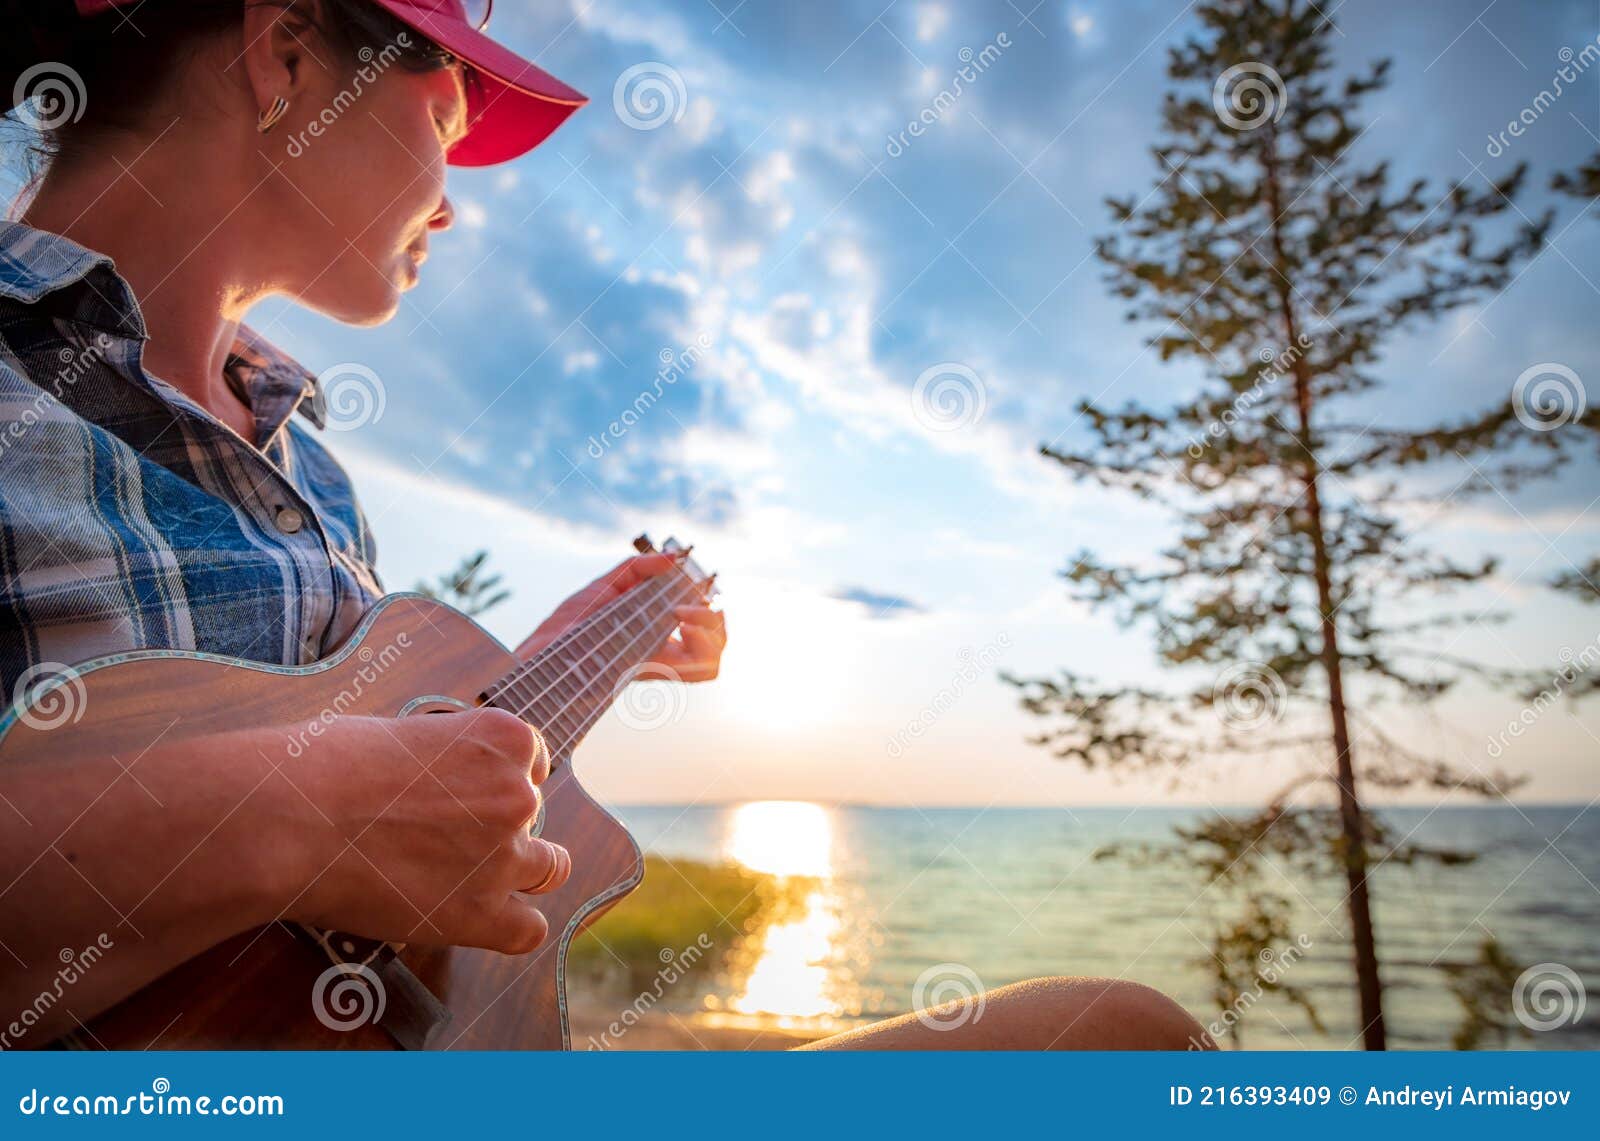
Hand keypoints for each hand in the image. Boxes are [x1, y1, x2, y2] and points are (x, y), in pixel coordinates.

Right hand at [285, 708, 569, 953]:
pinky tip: (482, 921)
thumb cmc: (325, 767)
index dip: (502, 779)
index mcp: (503, 740)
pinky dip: (512, 927)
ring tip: (470, 879)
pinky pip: (528, 930)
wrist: (289, 821)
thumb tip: (439, 778)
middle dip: (502, 827)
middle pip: (535, 816)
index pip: (533, 763)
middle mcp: (517, 796)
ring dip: (517, 874)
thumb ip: (441, 756)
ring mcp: (504, 857)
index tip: (470, 793)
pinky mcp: (480, 913)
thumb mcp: (399, 733)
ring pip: (548, 870)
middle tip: (453, 839)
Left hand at [516, 554, 726, 682]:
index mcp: (656, 634)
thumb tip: (675, 556)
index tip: (694, 587)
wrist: (542, 648)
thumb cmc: (570, 622)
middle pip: (715, 646)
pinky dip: (702, 645)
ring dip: (711, 631)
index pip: (701, 629)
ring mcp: (660, 664)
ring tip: (684, 614)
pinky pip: (699, 671)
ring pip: (712, 662)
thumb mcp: (608, 584)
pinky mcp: (652, 671)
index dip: (708, 609)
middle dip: (715, 621)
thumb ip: (640, 567)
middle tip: (689, 607)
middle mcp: (663, 652)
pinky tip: (680, 624)